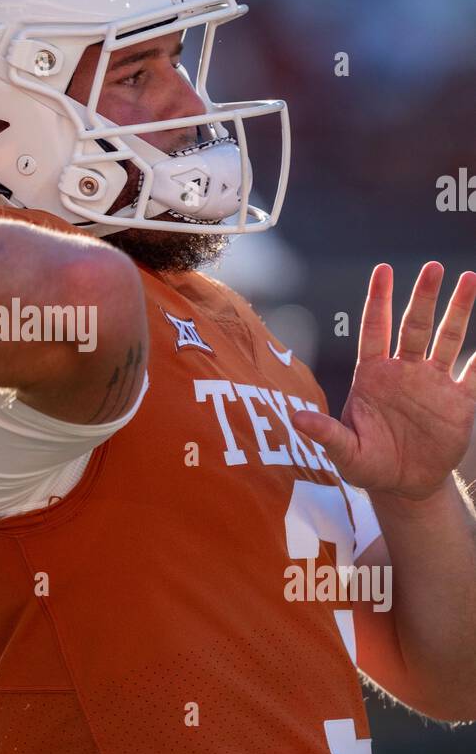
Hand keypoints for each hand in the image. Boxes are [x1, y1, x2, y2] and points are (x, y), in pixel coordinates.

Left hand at [292, 262, 475, 502]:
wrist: (404, 486)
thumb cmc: (369, 464)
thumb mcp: (345, 452)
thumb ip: (326, 433)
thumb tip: (296, 418)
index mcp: (373, 375)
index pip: (375, 329)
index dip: (378, 300)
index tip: (383, 270)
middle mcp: (404, 371)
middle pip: (414, 325)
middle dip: (424, 296)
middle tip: (433, 267)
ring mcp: (433, 383)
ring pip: (447, 339)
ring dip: (458, 311)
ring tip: (469, 279)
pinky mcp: (458, 402)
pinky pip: (474, 374)